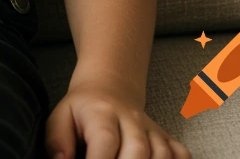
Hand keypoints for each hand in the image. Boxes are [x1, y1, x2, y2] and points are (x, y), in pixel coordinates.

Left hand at [44, 75, 191, 158]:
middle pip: (137, 149)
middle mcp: (130, 119)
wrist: (108, 88)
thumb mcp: (60, 118)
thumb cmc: (82, 111)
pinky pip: (181, 154)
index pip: (105, 140)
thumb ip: (58, 141)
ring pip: (161, 153)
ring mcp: (151, 129)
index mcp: (101, 113)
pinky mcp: (167, 138)